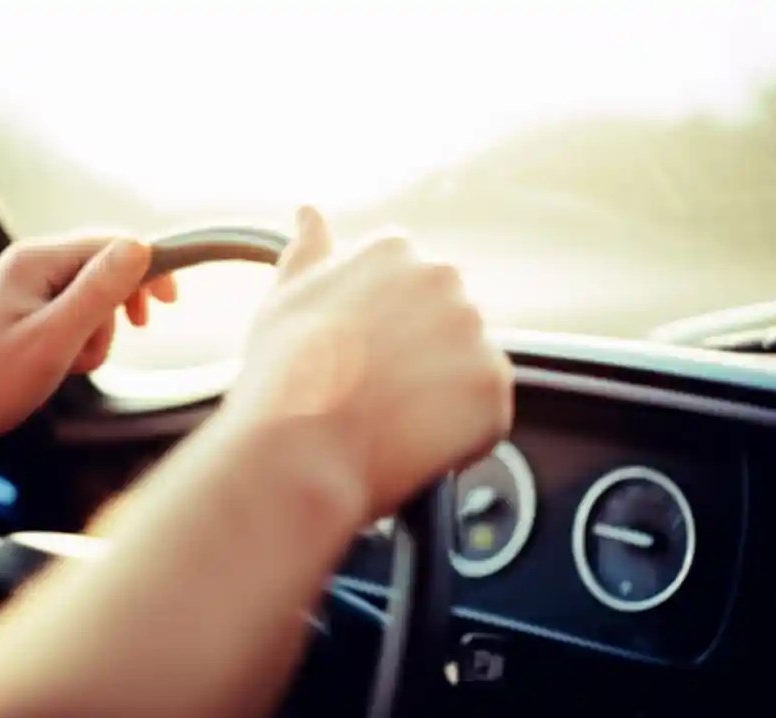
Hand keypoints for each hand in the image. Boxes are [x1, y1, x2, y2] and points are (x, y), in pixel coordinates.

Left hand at [0, 235, 176, 454]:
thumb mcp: (53, 339)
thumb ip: (98, 292)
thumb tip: (140, 247)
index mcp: (35, 261)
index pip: (111, 244)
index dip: (148, 270)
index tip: (172, 304)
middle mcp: (27, 267)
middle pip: (101, 269)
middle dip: (117, 308)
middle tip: (134, 333)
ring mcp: (20, 293)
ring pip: (86, 299)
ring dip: (95, 333)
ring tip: (73, 365)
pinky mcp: (17, 318)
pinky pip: (66, 319)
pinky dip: (76, 342)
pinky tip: (60, 367)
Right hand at [220, 207, 512, 517]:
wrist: (299, 448)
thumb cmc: (281, 376)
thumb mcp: (285, 299)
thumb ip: (308, 251)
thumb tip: (310, 213)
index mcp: (394, 251)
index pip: (409, 287)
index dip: (383, 331)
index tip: (359, 359)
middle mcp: (444, 278)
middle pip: (445, 322)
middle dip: (421, 357)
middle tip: (376, 395)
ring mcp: (474, 331)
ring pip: (468, 368)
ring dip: (442, 395)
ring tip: (391, 422)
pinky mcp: (494, 387)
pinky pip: (487, 415)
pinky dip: (462, 436)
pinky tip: (414, 445)